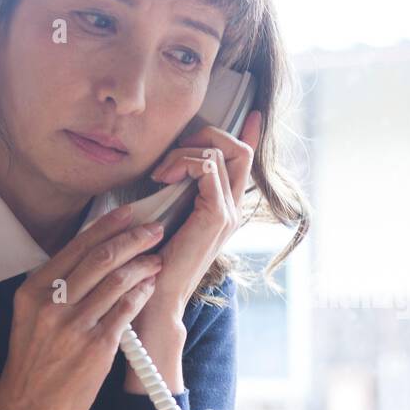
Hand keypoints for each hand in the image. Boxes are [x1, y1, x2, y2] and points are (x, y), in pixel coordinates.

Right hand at [0, 205, 166, 409]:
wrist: (25, 408)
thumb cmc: (33, 362)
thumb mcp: (30, 316)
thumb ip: (54, 288)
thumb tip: (91, 255)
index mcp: (32, 291)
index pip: (76, 246)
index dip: (107, 226)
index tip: (129, 212)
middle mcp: (51, 304)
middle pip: (101, 257)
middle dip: (134, 238)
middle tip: (154, 229)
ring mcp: (74, 325)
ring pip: (118, 280)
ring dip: (144, 264)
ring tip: (158, 258)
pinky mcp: (96, 346)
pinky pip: (126, 309)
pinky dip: (142, 292)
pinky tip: (151, 285)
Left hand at [138, 109, 261, 321]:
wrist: (159, 294)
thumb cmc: (155, 260)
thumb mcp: (168, 217)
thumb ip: (177, 193)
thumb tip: (167, 169)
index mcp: (225, 207)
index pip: (246, 162)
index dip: (252, 135)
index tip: (254, 115)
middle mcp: (233, 207)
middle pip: (239, 148)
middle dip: (206, 134)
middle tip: (174, 152)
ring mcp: (228, 211)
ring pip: (220, 151)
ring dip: (184, 152)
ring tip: (161, 173)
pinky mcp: (217, 214)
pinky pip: (208, 166)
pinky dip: (183, 163)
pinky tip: (163, 179)